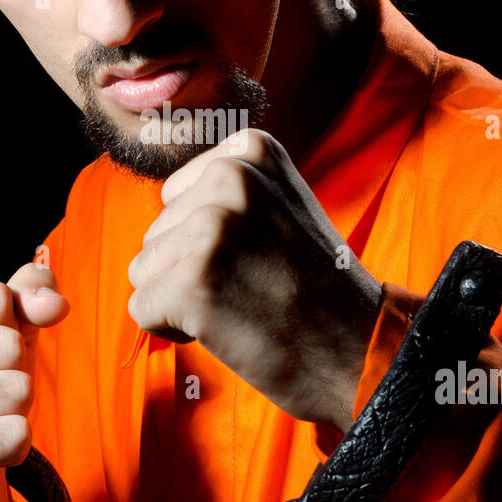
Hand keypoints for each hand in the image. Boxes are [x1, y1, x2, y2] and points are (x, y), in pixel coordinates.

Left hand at [127, 129, 382, 433]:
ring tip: (243, 304)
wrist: (359, 351)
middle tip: (254, 286)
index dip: (206, 240)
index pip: (174, 197)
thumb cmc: (316, 287)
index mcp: (250, 151)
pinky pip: (142, 310)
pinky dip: (173, 329)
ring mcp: (210, 228)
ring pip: (144, 269)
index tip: (259, 255)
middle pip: (156, 232)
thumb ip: (228, 191)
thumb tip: (163, 193)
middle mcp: (229, 177)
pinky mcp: (192, 281)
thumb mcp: (280, 205)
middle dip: (191, 269)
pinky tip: (226, 328)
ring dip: (183, 298)